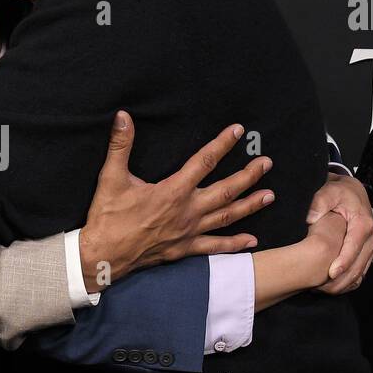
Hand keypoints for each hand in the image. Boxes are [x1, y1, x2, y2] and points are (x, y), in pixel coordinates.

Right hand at [78, 112, 274, 291]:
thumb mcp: (111, 177)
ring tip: (270, 195)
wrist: (103, 255)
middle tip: (266, 163)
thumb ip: (120, 145)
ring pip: (226, 217)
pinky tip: (252, 241)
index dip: (222, 144)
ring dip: (250, 205)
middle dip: (248, 175)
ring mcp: (188, 232)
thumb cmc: (107, 217)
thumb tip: (122, 116)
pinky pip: (215, 247)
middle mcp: (187, 211)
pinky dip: (234, 244)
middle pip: (225, 190)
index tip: (238, 131)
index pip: (204, 162)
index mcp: (173, 191)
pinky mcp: (184, 250)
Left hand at [306, 172, 372, 292]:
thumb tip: (311, 218)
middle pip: (358, 265)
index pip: (353, 248)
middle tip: (319, 288)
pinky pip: (361, 272)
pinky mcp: (368, 253)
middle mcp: (371, 237)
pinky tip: (331, 287)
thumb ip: (319, 203)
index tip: (330, 274)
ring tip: (322, 290)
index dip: (342, 263)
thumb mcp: (328, 191)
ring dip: (343, 284)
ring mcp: (371, 247)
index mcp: (363, 224)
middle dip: (340, 279)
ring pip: (360, 272)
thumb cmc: (340, 192)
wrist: (353, 192)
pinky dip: (348, 282)